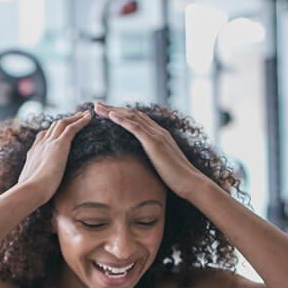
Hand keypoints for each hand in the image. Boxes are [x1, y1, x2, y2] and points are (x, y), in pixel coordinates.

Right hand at [16, 110, 92, 203]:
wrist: (31, 189)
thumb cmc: (30, 192)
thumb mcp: (29, 185)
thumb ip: (33, 183)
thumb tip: (33, 192)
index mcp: (33, 153)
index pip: (42, 137)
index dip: (50, 132)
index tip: (57, 131)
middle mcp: (40, 144)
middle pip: (53, 127)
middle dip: (64, 121)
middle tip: (75, 117)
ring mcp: (49, 143)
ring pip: (63, 123)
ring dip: (74, 117)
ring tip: (85, 114)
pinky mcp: (60, 144)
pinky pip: (72, 128)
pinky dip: (81, 121)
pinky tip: (90, 117)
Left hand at [95, 102, 212, 198]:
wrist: (191, 182)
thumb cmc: (177, 178)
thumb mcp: (161, 164)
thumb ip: (152, 158)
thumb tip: (142, 163)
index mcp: (159, 135)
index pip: (137, 119)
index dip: (121, 114)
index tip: (106, 112)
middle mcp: (158, 131)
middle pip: (132, 114)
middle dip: (113, 108)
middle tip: (96, 105)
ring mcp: (157, 135)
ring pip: (132, 117)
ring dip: (113, 111)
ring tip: (98, 107)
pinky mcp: (155, 143)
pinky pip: (136, 128)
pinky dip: (122, 120)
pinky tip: (111, 116)